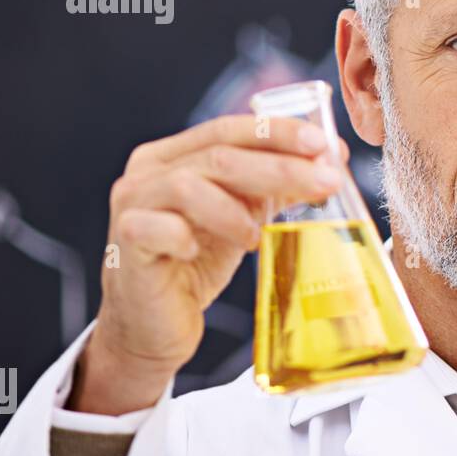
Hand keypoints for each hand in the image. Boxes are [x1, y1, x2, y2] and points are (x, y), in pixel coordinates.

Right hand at [69, 114, 349, 414]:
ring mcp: (132, 204)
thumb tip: (331, 158)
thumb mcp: (244, 216)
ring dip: (233, 210)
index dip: (277, 132)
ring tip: (255, 236)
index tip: (324, 145)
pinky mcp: (125, 242)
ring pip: (187, 185)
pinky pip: (156, 228)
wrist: (155, 326)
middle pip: (219, 155)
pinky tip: (197, 252)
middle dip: (280, 167)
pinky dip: (183, 236)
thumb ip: (277, 185)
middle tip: (326, 181)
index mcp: (175, 155)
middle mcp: (148, 171)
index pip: (229, 129)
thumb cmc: (196, 264)